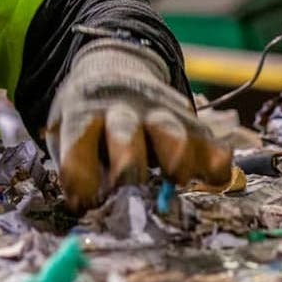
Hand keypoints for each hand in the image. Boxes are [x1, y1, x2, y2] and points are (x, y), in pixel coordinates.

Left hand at [46, 40, 235, 210]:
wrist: (113, 69)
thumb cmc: (87, 118)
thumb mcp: (66, 133)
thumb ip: (72, 169)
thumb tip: (78, 211)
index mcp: (83, 114)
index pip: (78, 141)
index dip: (80, 174)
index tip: (81, 202)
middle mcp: (123, 111)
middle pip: (125, 133)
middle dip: (128, 163)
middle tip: (127, 187)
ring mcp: (160, 114)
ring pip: (173, 132)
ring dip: (178, 159)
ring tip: (177, 180)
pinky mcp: (191, 122)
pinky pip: (210, 143)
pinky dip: (215, 163)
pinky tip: (213, 179)